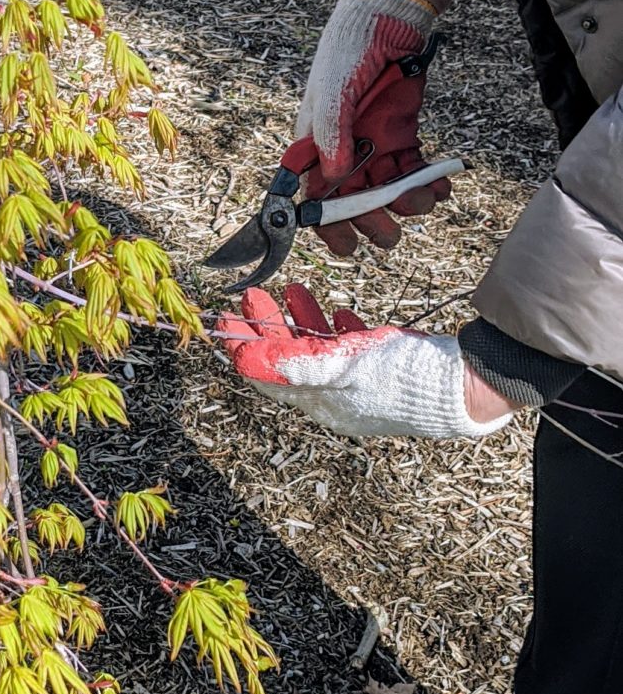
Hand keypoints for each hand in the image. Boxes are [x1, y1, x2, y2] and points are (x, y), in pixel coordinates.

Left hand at [216, 285, 512, 440]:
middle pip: (288, 359)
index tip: (226, 316)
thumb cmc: (405, 376)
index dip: (244, 343)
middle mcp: (335, 399)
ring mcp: (359, 387)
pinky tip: (337, 311)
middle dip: (268, 325)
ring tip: (293, 291)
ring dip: (301, 320)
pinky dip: (337, 329)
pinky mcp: (383, 373)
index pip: (267, 374)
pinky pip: (350, 350)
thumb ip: (293, 363)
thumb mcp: (343, 365)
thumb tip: (243, 361)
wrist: (466, 385)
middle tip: (253, 294)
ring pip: (318, 351)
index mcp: (320, 402)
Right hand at [296, 0, 443, 255]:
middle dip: (373, 221)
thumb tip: (336, 177)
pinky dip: (427, 181)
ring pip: (387, 188)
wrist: (387, 18)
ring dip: (405, 202)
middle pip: (355, 200)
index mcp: (314, 145)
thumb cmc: (347, 51)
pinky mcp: (401, 133)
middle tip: (390, 236)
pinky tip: (440, 187)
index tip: (347, 247)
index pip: (316, 196)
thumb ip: (332, 135)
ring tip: (423, 203)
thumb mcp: (333, 92)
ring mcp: (373, 143)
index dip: (329, 224)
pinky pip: (413, 168)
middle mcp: (343, 150)